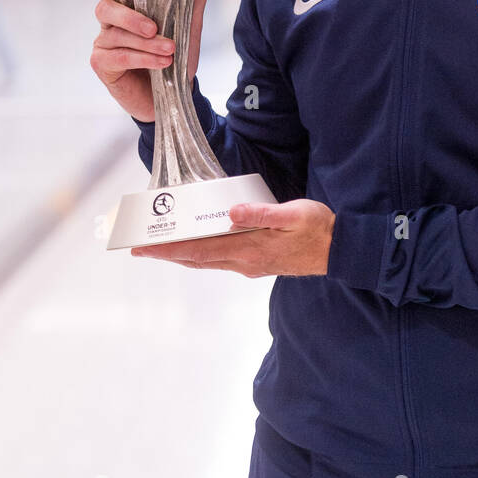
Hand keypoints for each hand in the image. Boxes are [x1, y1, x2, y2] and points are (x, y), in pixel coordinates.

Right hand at [77, 0, 217, 121]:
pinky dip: (143, 58)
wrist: (177, 95)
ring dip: (147, 44)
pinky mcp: (102, 64)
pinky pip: (120, 56)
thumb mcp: (189, 25)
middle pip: (106, 8)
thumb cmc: (176, 58)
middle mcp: (111, 22)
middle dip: (131, 17)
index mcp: (128, 7)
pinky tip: (161, 63)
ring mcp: (103, 43)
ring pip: (117, 35)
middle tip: (154, 28)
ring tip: (170, 50)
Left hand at [129, 199, 333, 277]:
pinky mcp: (256, 263)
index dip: (168, 249)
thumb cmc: (317, 228)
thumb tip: (231, 212)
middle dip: (166, 254)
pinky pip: (219, 260)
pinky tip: (196, 247)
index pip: (198, 250)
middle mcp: (244, 261)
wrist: (338, 250)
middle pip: (196, 258)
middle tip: (139, 248)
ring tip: (159, 248)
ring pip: (206, 261)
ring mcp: (249, 265)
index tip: (143, 248)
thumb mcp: (293, 213)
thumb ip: (261, 213)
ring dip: (181, 255)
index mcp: (249, 248)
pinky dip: (200, 254)